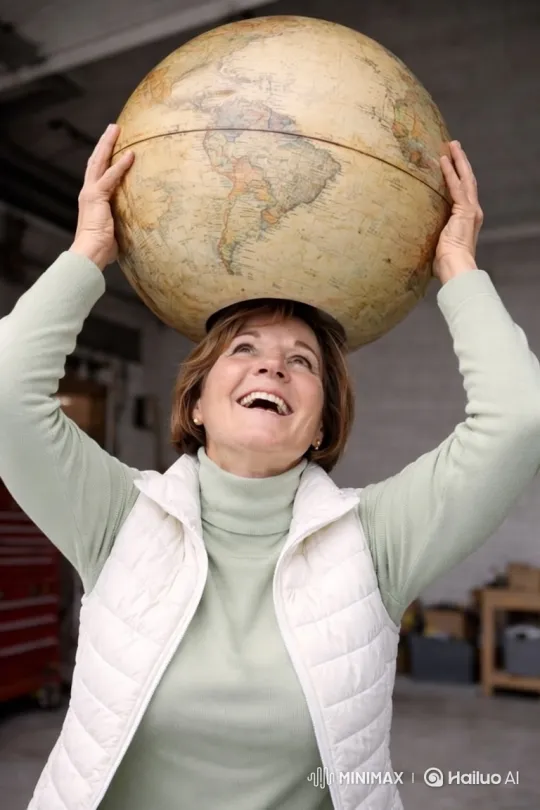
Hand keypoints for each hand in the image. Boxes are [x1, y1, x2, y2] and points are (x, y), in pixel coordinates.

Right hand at [70, 124, 133, 270]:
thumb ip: (121, 223)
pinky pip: (110, 177)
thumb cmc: (102, 248)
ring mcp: (91, 193)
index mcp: (92, 199)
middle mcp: (89, 192)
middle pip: (96, 161)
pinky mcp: (97, 197)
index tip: (112, 147)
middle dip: (105, 144)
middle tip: (113, 129)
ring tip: (116, 129)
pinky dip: (121, 166)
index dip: (104, 159)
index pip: (98, 174)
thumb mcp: (114, 231)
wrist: (90, 253)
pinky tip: (130, 155)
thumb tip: (134, 228)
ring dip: (108, 144)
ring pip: (99, 162)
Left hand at [433, 140, 482, 283]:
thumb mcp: (439, 243)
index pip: (463, 192)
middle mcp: (472, 212)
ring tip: (452, 145)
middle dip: (461, 162)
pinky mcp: (465, 210)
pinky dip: (450, 172)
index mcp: (466, 219)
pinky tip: (444, 160)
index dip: (458, 177)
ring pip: (465, 178)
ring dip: (458, 160)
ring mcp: (470, 210)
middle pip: (468, 180)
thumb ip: (434, 233)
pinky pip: (456, 186)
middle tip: (455, 146)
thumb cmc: (446, 262)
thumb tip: (417, 233)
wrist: (455, 266)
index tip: (451, 164)